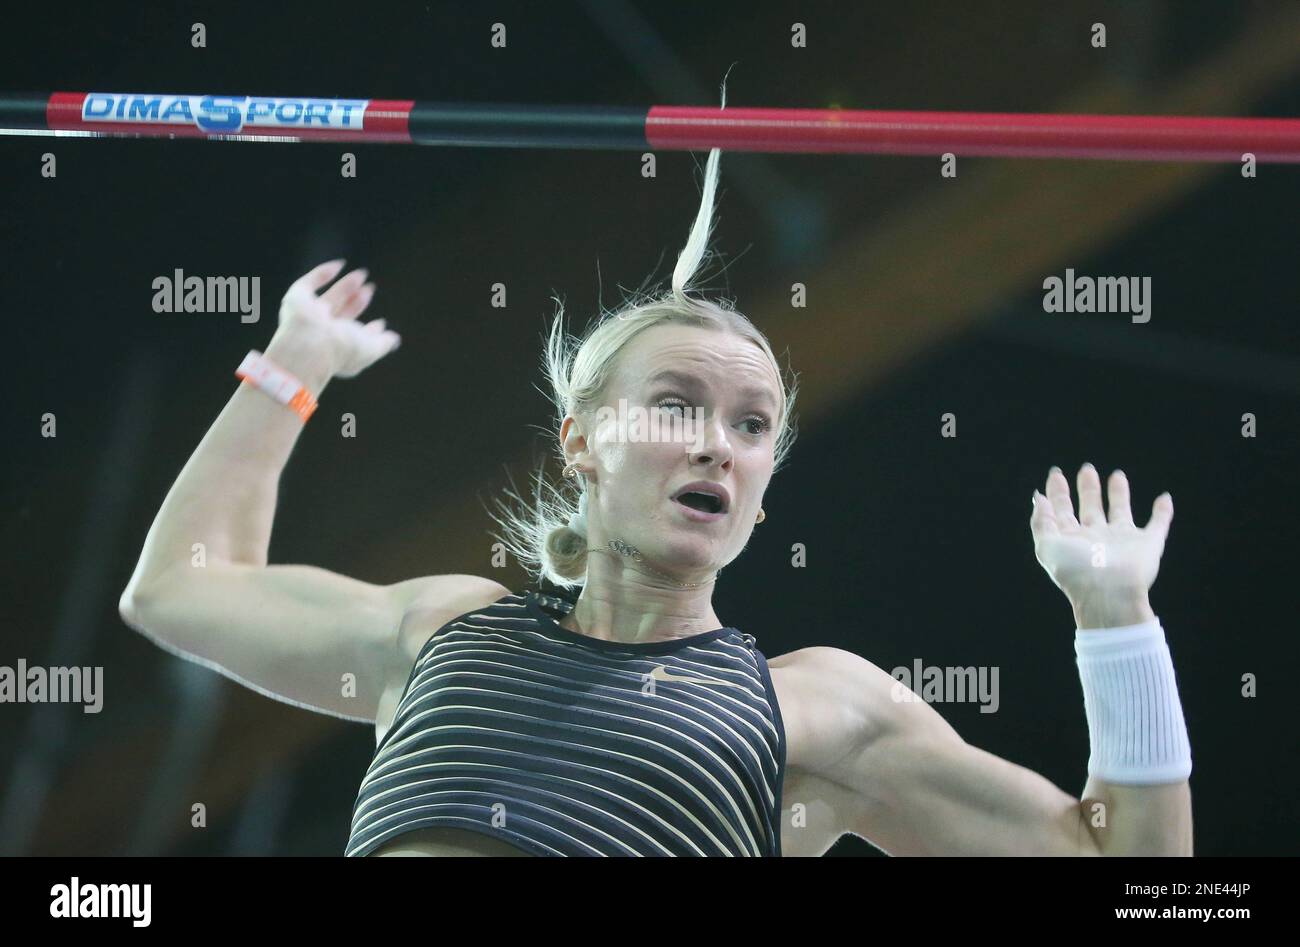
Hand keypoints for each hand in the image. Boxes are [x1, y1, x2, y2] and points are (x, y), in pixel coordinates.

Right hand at [274, 259, 400, 378]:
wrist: (310, 344)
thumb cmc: (342, 349)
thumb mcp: (371, 348)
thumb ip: (383, 343)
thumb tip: (395, 339)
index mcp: (338, 349)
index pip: (354, 339)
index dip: (368, 331)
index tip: (381, 323)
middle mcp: (322, 334)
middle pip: (341, 315)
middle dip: (356, 302)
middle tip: (370, 288)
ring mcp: (308, 316)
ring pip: (328, 298)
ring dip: (344, 286)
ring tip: (362, 274)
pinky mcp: (296, 299)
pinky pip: (307, 284)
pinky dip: (321, 274)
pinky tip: (339, 264)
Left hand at [1029, 464, 1172, 627]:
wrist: (1109, 594)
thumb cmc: (1075, 572)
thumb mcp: (1048, 546)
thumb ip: (1042, 521)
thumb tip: (1039, 498)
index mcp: (1071, 539)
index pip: (1062, 510)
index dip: (1058, 492)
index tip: (1056, 474)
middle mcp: (1096, 538)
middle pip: (1091, 507)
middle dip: (1088, 488)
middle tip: (1087, 469)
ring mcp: (1122, 541)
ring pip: (1121, 511)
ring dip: (1119, 494)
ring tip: (1117, 475)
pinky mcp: (1147, 545)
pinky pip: (1158, 525)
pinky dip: (1163, 512)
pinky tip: (1165, 498)